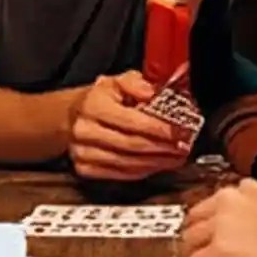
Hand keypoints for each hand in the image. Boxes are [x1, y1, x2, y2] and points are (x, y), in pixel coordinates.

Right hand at [68, 71, 189, 180]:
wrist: (72, 116)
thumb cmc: (100, 99)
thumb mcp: (117, 82)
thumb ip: (136, 83)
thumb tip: (153, 92)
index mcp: (93, 105)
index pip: (132, 121)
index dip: (159, 129)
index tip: (180, 131)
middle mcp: (85, 130)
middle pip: (132, 144)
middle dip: (163, 147)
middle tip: (184, 146)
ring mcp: (83, 152)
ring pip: (128, 163)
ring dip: (157, 162)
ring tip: (177, 157)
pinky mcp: (85, 168)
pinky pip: (121, 174)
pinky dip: (144, 171)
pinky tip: (159, 165)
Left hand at [181, 179, 256, 256]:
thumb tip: (253, 229)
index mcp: (244, 189)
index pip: (210, 207)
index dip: (214, 230)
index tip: (225, 245)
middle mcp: (227, 201)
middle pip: (192, 224)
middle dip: (201, 246)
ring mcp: (219, 228)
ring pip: (189, 247)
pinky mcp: (216, 255)